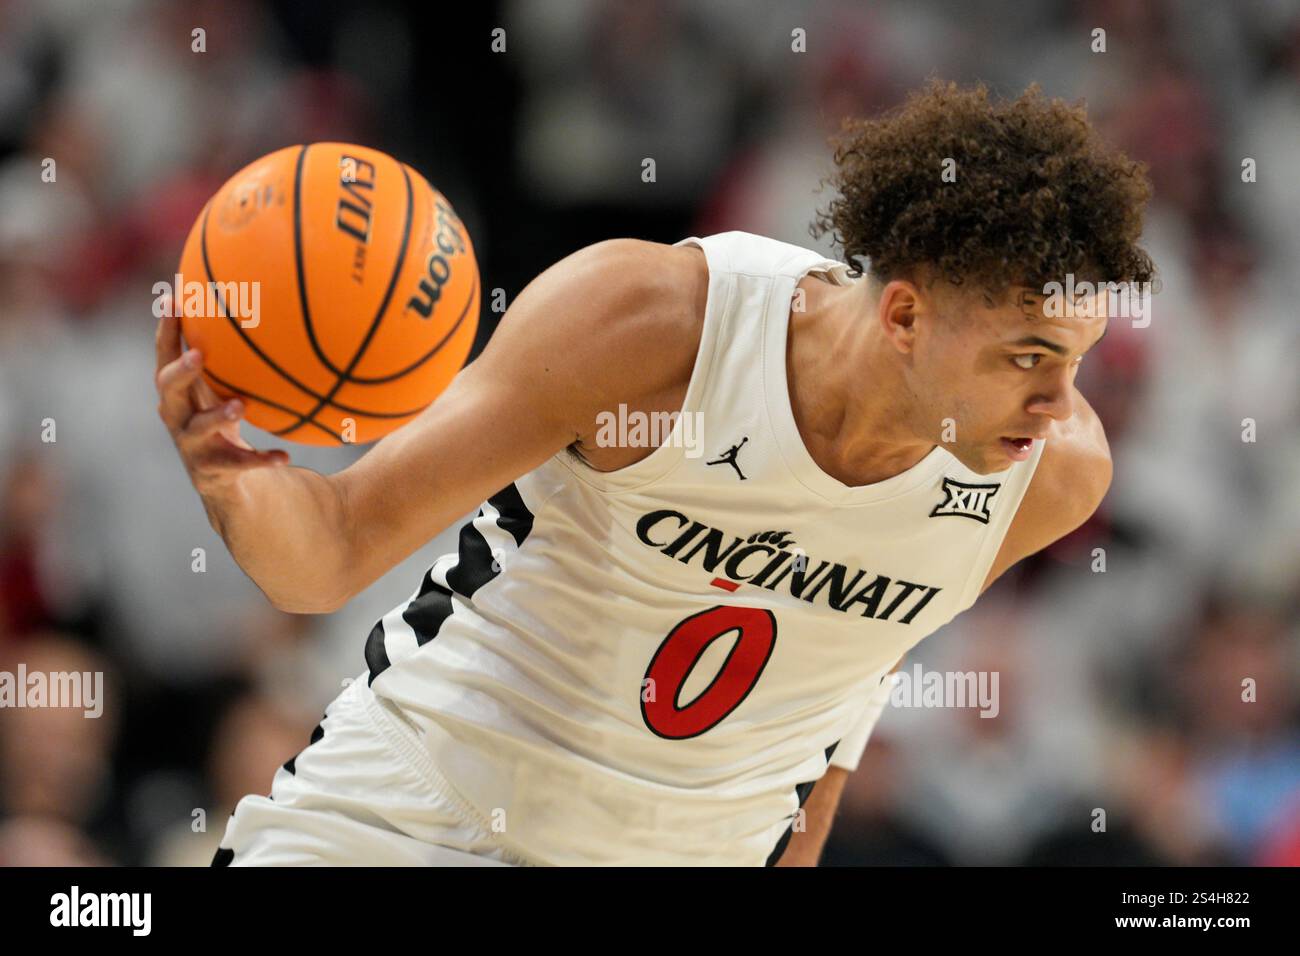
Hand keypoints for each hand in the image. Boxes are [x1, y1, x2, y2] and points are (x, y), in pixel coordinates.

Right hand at [154, 299, 289, 496]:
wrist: (223, 476)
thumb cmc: (222, 414)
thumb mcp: (223, 384)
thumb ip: (233, 354)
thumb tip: (270, 303)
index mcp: (177, 390)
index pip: (165, 354)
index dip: (165, 328)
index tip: (172, 298)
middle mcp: (176, 415)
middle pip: (167, 389)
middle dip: (180, 371)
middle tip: (198, 355)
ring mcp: (191, 444)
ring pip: (198, 428)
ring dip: (217, 415)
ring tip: (240, 405)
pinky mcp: (213, 470)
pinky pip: (240, 463)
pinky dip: (262, 459)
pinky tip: (285, 456)